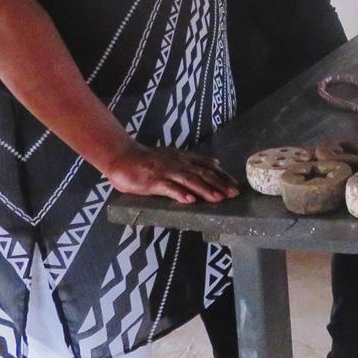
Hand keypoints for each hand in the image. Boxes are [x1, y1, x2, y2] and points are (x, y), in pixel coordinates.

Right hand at [101, 141, 238, 204]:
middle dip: (220, 184)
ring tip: (218, 198)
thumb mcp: (174, 156)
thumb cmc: (148, 160)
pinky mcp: (153, 181)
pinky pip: (168, 188)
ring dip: (205, 190)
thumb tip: (215, 164)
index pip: (208, 167)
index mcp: (184, 159)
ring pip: (189, 180)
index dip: (223, 176)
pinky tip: (190, 200)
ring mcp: (166, 172)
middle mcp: (178, 164)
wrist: (122, 156)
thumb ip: (194, 161)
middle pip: (202, 174)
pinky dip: (180, 194)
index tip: (236, 184)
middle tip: (234, 194)